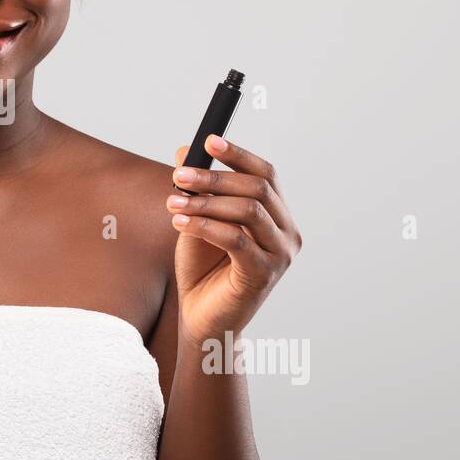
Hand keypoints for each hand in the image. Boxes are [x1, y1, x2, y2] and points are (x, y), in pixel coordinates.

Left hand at [165, 135, 301, 346]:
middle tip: (178, 174)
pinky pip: (236, 239)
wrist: (201, 319)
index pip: (266, 174)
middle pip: (257, 188)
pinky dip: (205, 225)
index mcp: (277, 216)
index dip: (239, 155)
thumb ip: (198, 189)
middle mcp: (287, 233)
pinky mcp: (263, 274)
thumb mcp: (198, 220)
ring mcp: (280, 255)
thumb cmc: (202, 269)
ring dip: (205, 201)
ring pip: (247, 210)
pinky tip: (180, 221)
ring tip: (172, 200)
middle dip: (214, 177)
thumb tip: (185, 149)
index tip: (209, 140)